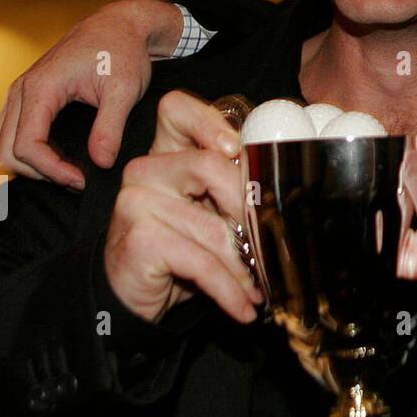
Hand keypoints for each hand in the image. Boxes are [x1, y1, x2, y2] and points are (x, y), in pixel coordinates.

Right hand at [0, 0, 183, 185]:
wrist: (119, 25)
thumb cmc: (123, 51)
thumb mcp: (125, 89)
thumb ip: (110, 127)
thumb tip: (101, 162)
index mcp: (42, 87)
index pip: (26, 145)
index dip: (51, 170)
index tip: (81, 180)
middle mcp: (22, 89)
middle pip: (6, 150)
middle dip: (39, 172)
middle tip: (76, 179)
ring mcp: (20, 92)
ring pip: (1, 144)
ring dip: (29, 165)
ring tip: (67, 171)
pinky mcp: (27, 96)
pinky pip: (9, 133)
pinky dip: (25, 152)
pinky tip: (56, 158)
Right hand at [103, 90, 259, 323]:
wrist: (131, 299)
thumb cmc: (179, 250)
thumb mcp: (208, 213)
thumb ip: (231, 189)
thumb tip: (284, 190)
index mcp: (165, 153)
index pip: (176, 110)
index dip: (208, 122)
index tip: (237, 149)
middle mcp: (144, 170)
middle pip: (208, 165)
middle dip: (248, 207)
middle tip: (268, 239)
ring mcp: (135, 202)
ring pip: (211, 225)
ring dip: (244, 265)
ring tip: (260, 287)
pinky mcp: (138, 239)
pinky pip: (200, 261)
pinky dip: (228, 289)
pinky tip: (243, 307)